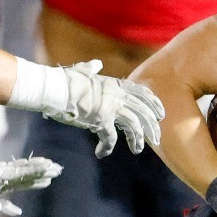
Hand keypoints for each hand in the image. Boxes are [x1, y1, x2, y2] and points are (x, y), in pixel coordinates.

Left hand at [0, 153, 61, 216]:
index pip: (17, 169)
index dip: (35, 168)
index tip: (53, 165)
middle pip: (19, 173)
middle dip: (38, 172)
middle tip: (58, 169)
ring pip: (12, 184)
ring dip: (28, 184)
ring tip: (46, 182)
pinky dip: (8, 205)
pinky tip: (16, 211)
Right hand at [25, 60, 164, 157]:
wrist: (55, 88)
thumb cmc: (65, 80)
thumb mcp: (82, 71)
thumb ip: (91, 68)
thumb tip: (95, 64)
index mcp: (114, 84)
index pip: (141, 93)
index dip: (153, 103)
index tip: (161, 114)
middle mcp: (116, 95)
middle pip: (142, 111)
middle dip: (152, 126)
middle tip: (157, 139)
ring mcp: (110, 107)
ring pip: (133, 125)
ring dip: (137, 139)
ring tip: (138, 149)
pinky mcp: (101, 120)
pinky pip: (110, 137)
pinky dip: (107, 146)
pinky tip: (102, 153)